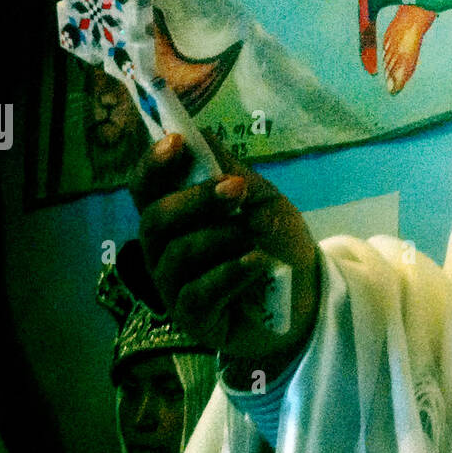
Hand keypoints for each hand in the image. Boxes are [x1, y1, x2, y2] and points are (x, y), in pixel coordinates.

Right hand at [131, 134, 322, 377]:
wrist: (307, 289)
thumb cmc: (275, 238)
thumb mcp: (258, 196)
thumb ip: (226, 169)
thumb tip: (194, 133)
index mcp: (175, 214)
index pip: (145, 187)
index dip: (153, 163)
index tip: (176, 142)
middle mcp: (164, 249)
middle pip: (155, 220)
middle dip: (195, 199)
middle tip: (237, 189)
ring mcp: (174, 286)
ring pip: (177, 255)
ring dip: (221, 237)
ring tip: (255, 236)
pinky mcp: (194, 319)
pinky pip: (198, 294)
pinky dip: (230, 273)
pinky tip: (257, 262)